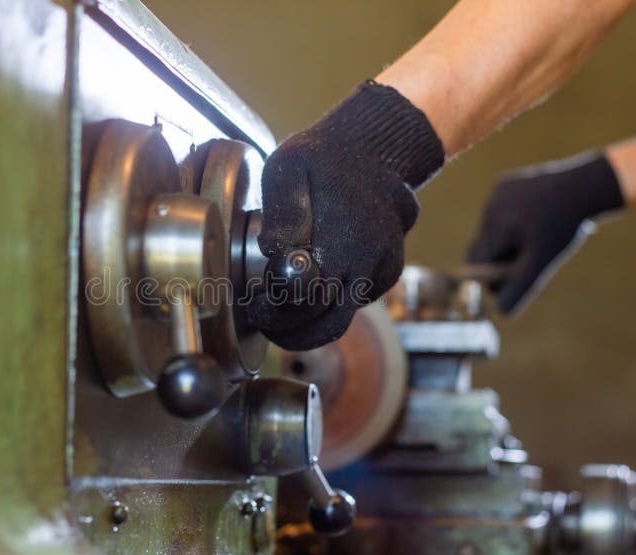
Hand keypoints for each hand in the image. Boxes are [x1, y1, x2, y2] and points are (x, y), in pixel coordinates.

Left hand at [249, 81, 443, 350]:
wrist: (372, 150)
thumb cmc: (321, 159)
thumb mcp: (289, 168)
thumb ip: (283, 212)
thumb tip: (276, 253)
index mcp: (343, 238)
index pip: (305, 299)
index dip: (276, 312)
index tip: (254, 308)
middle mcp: (368, 260)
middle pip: (326, 323)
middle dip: (289, 330)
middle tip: (261, 321)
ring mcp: (382, 270)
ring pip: (341, 320)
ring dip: (307, 325)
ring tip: (276, 313)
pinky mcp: (387, 273)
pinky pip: (355, 304)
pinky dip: (329, 307)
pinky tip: (307, 290)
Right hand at [468, 153, 623, 313]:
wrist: (585, 185)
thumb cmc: (563, 226)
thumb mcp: (542, 261)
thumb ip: (520, 287)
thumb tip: (502, 312)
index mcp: (495, 227)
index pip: (478, 263)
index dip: (491, 277)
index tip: (510, 280)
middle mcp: (489, 208)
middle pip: (481, 246)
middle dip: (498, 258)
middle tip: (522, 261)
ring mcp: (495, 194)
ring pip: (489, 229)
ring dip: (505, 239)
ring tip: (532, 238)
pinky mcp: (504, 183)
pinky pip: (498, 211)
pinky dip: (510, 220)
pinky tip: (531, 219)